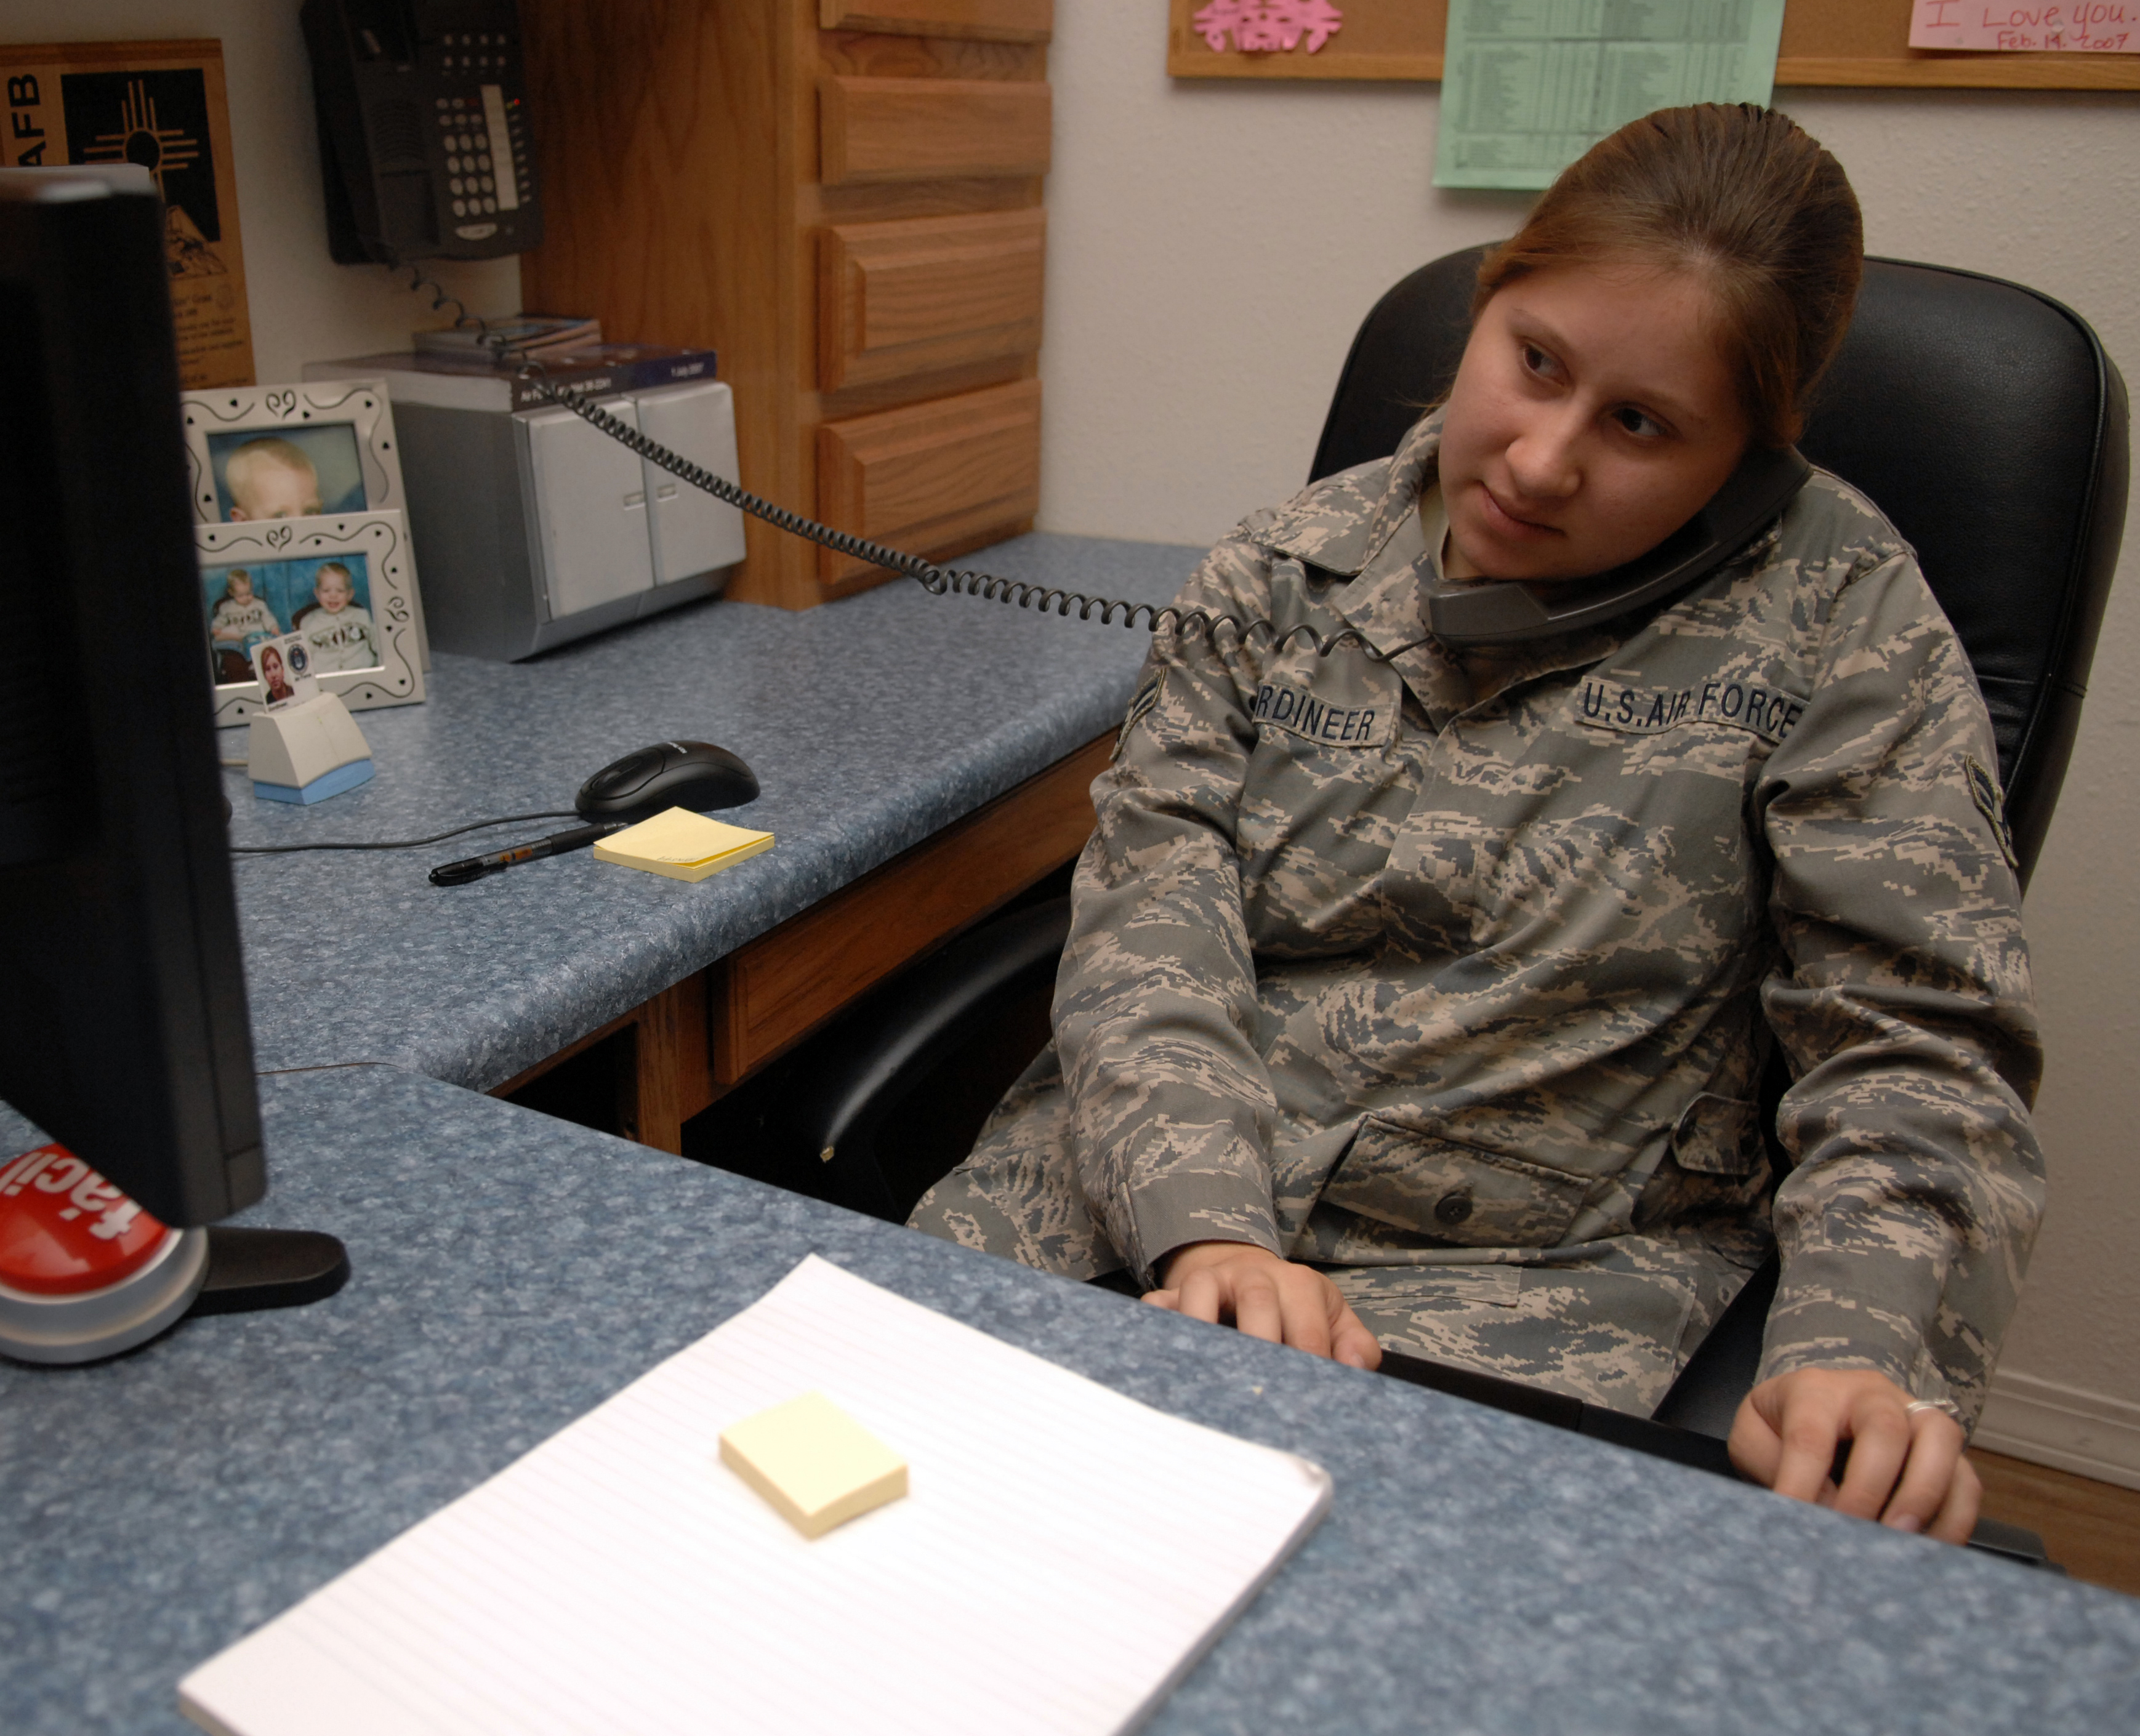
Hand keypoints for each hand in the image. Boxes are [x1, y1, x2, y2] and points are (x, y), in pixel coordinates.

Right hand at [1143, 1241, 1381, 1369]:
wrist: (1248, 1273)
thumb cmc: (1295, 1308)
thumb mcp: (1334, 1318)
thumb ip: (1354, 1345)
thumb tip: (1352, 1369)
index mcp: (1297, 1284)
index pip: (1306, 1323)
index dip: (1309, 1359)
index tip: (1308, 1399)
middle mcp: (1252, 1275)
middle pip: (1257, 1298)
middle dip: (1260, 1342)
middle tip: (1261, 1388)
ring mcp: (1210, 1280)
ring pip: (1201, 1289)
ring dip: (1203, 1324)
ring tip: (1207, 1372)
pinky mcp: (1175, 1292)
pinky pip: (1158, 1302)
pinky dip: (1155, 1322)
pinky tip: (1157, 1355)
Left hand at [1728, 1367, 1979, 1543]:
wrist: (1824, 1403)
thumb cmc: (1783, 1424)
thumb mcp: (1754, 1436)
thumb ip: (1771, 1465)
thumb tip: (1822, 1508)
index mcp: (1814, 1390)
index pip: (1809, 1435)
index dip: (1802, 1482)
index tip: (1795, 1523)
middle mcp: (1872, 1395)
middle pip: (1885, 1428)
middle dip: (1870, 1488)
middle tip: (1855, 1532)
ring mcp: (1916, 1416)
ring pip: (1940, 1440)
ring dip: (1924, 1498)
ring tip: (1901, 1542)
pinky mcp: (1947, 1450)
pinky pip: (1967, 1480)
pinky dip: (1955, 1518)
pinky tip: (1931, 1549)